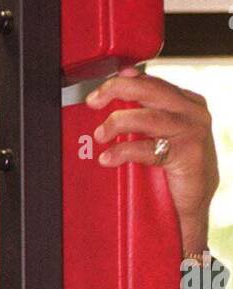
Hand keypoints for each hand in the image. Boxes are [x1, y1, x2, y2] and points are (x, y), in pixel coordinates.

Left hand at [87, 65, 217, 253]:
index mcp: (186, 102)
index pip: (151, 82)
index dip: (122, 82)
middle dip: (116, 91)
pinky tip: (109, 158)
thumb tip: (118, 88)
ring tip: (100, 135)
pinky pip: (149, 148)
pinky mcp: (189, 155)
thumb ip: (143, 113)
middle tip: (93, 102)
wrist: (190, 206)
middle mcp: (193, 112)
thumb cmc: (173, 170)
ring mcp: (193, 132)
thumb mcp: (158, 135)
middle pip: (150, 90)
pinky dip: (124, 151)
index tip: (97, 93)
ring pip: (148, 117)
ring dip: (117, 123)